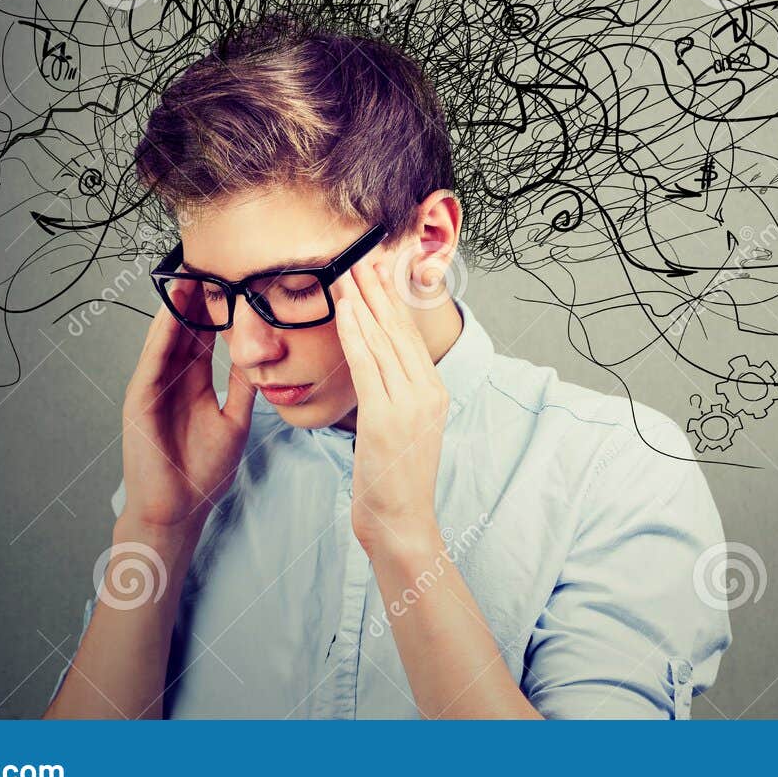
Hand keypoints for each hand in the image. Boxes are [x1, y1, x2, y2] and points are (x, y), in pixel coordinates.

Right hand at [120, 283, 256, 535]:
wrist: (179, 510)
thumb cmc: (203, 471)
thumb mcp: (235, 419)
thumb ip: (244, 385)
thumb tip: (262, 353)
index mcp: (194, 383)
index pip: (205, 335)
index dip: (217, 307)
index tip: (233, 277)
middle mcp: (172, 379)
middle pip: (185, 327)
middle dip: (196, 295)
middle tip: (212, 259)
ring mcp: (153, 386)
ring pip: (167, 336)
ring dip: (178, 306)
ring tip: (192, 272)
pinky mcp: (139, 399)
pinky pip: (153, 359)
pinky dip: (162, 334)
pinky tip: (173, 312)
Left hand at [334, 255, 449, 556]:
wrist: (402, 523)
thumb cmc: (395, 481)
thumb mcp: (404, 428)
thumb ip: (398, 394)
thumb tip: (380, 366)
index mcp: (434, 391)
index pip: (410, 334)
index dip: (392, 297)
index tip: (379, 268)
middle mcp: (427, 391)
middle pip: (399, 329)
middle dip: (379, 288)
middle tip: (363, 253)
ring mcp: (409, 403)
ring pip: (382, 340)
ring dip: (362, 300)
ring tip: (347, 270)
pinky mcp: (385, 417)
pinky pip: (367, 364)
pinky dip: (354, 332)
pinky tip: (343, 308)